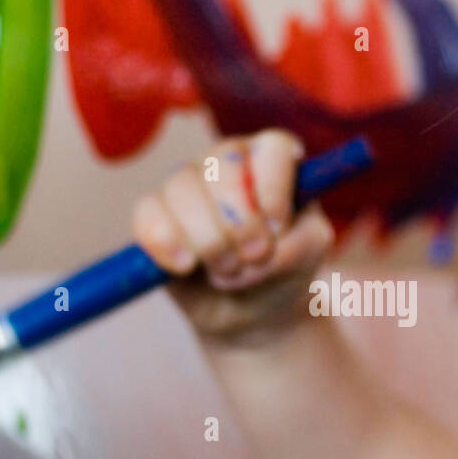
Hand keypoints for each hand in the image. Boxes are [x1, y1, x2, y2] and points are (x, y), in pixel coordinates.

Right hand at [132, 128, 335, 341]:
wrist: (250, 310)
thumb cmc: (283, 269)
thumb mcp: (309, 256)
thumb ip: (299, 242)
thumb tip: (267, 244)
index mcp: (272, 161)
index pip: (272, 148)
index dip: (273, 187)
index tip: (278, 228)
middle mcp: (227, 162)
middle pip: (221, 163)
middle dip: (238, 220)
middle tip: (254, 257)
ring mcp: (187, 184)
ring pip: (182, 189)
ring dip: (208, 241)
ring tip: (227, 271)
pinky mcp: (155, 214)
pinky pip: (148, 214)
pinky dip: (167, 243)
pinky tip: (185, 266)